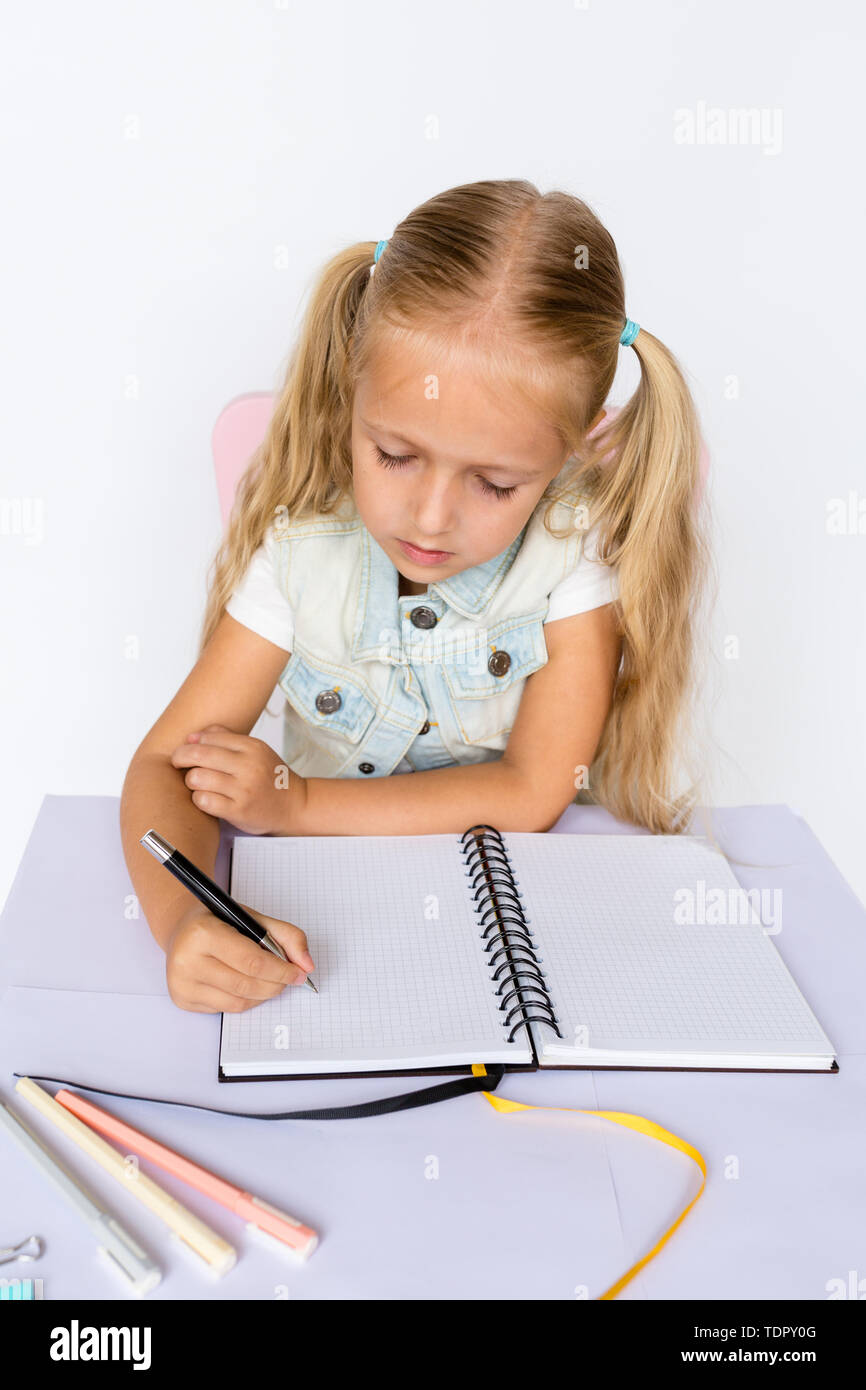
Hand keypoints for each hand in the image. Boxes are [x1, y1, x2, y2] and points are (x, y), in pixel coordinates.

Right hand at [165, 899, 315, 1013]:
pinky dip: (244, 1000)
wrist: (181, 929)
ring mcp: (182, 984)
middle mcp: (187, 961)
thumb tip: (307, 965)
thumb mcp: (253, 918)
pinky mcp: (182, 1000)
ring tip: (269, 980)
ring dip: (262, 994)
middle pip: (247, 985)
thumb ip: (287, 936)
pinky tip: (246, 985)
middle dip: (276, 984)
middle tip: (289, 978)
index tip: (299, 973)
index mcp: (203, 934)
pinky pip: (226, 1009)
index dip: (281, 971)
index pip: (252, 962)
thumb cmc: (219, 922)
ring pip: (238, 1002)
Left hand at [169, 724, 305, 834]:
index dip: (190, 743)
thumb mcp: (255, 750)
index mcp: (252, 747)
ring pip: (197, 778)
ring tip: (198, 783)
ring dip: (192, 781)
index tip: (186, 749)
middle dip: (181, 757)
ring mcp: (244, 789)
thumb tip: (192, 736)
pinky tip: (206, 798)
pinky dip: (199, 799)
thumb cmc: (270, 777)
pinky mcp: (238, 810)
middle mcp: (248, 766)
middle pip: (198, 755)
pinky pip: (203, 801)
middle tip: (178, 762)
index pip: (208, 737)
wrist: (295, 805)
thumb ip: (225, 738)